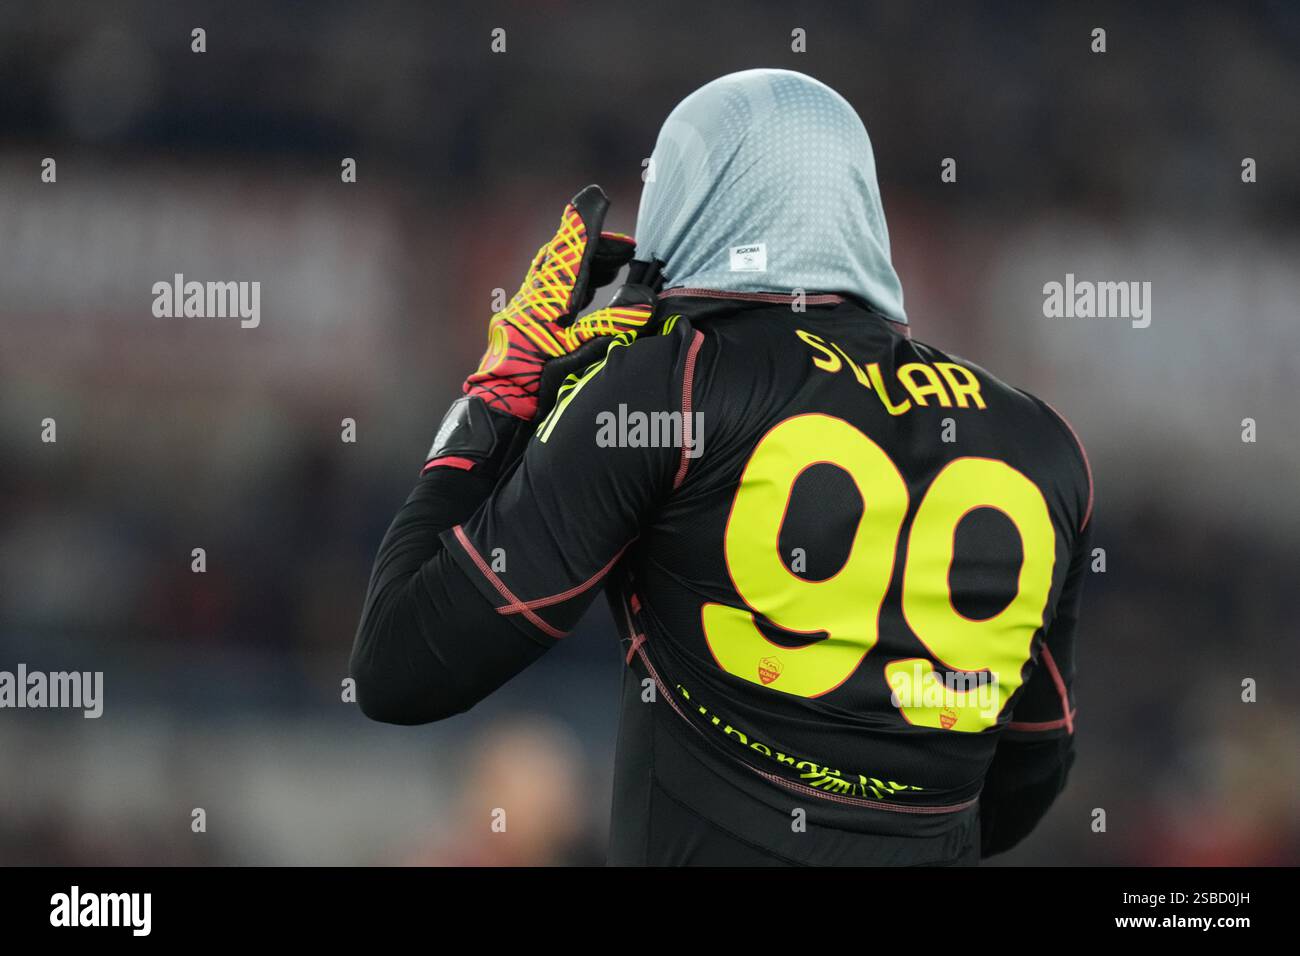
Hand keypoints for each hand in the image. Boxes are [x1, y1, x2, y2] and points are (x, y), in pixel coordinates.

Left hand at [464, 185, 652, 420]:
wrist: (498, 411)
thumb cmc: (536, 385)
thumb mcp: (580, 353)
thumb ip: (611, 324)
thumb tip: (644, 299)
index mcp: (546, 299)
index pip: (568, 251)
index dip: (585, 224)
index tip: (595, 196)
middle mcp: (532, 300)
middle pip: (562, 258)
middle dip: (593, 247)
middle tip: (626, 248)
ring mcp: (525, 313)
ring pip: (556, 276)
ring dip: (585, 266)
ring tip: (616, 266)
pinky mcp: (523, 329)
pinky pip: (552, 294)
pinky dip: (575, 286)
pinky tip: (588, 298)